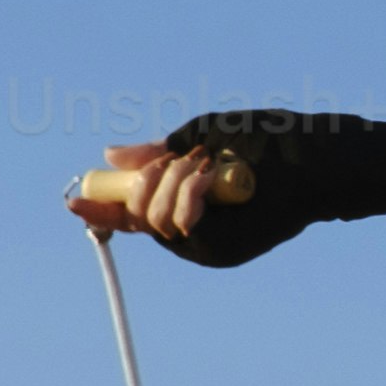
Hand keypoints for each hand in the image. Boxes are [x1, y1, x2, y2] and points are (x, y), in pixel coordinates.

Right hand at [67, 139, 247, 247]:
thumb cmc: (265, 142)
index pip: (133, 211)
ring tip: (207, 167)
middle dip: (146, 181)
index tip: (75, 199)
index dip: (103, 208)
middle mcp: (190, 224)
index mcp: (182, 198)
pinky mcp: (220, 249)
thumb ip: (157, 152)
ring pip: (156, 221)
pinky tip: (212, 180)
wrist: (310, 157)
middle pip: (136, 217)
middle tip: (175, 160)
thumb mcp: (201, 136)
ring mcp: (205, 241)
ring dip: (174, 184)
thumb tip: (108, 155)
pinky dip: (190, 197)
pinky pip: (182, 226)